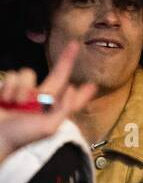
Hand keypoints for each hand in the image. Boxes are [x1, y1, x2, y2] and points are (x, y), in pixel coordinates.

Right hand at [0, 43, 96, 164]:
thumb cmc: (22, 137)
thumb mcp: (48, 127)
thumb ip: (63, 108)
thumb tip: (72, 88)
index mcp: (49, 108)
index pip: (69, 98)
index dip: (81, 93)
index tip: (92, 85)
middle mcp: (38, 98)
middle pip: (56, 74)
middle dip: (66, 60)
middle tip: (74, 45)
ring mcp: (22, 92)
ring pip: (27, 73)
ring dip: (21, 89)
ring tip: (16, 105)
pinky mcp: (7, 89)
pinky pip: (12, 77)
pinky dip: (8, 89)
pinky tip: (5, 102)